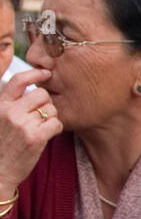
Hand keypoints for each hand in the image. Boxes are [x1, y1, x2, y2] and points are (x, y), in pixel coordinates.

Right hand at [0, 69, 60, 193]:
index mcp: (1, 105)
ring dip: (52, 118)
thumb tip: (32, 90)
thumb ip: (13, 105)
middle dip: (47, 104)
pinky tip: (48, 135)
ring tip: (41, 129)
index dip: (35, 74)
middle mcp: (10, 112)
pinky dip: (56, 129)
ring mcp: (23, 124)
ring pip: (51, 110)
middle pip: (42, 95)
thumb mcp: (1, 119)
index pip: (18, 80)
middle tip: (42, 116)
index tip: (46, 73)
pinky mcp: (35, 137)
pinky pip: (57, 124)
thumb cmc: (3, 145)